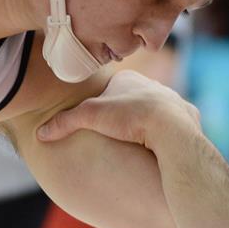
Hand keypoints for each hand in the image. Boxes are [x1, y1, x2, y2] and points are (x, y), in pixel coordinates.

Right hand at [36, 70, 201, 149]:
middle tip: (117, 132)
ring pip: (157, 112)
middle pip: (135, 99)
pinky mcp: (188, 119)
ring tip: (138, 142)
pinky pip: (175, 127)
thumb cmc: (129, 118)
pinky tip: (160, 148)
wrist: (171, 129)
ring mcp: (173, 102)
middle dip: (127, 113)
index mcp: (131, 79)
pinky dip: (167, 136)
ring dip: (148, 124)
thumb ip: (64, 122)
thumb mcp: (89, 117)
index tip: (98, 119)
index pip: (113, 87)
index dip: (103, 103)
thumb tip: (40, 133)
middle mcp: (155, 86)